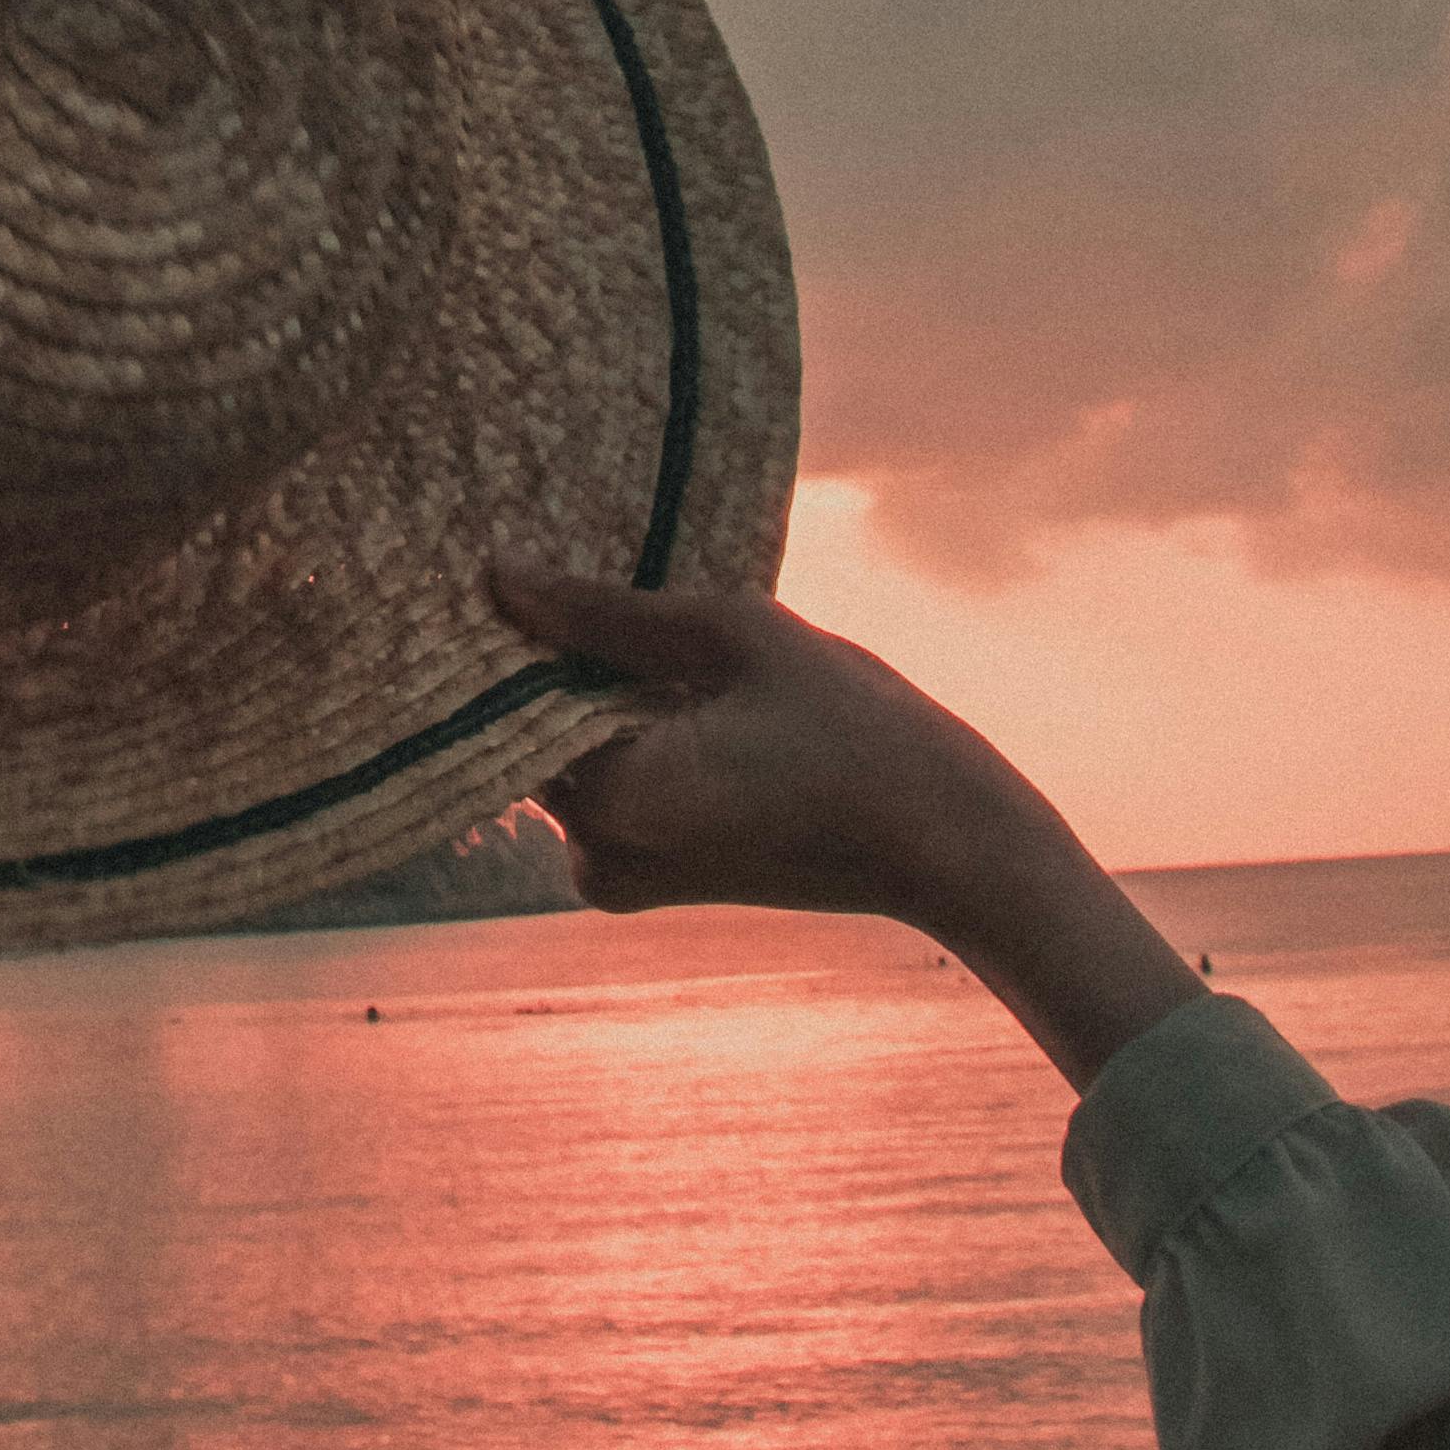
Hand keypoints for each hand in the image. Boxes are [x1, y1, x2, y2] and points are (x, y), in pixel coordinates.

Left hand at [489, 560, 1204, 1093]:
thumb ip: (607, 613)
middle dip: (557, 663)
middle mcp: (591, 854)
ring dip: (595, 697)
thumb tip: (501, 577)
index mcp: (607, 797)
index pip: (505, 700)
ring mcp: (616, 878)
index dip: (514, 631)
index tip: (519, 567)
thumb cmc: (858, 731)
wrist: (949, 846)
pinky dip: (624, 736)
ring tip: (657, 639)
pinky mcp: (644, 882)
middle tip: (597, 588)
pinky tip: (677, 690)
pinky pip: (601, 789)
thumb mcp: (737, 638)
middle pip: (529, 731)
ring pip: (567, 757)